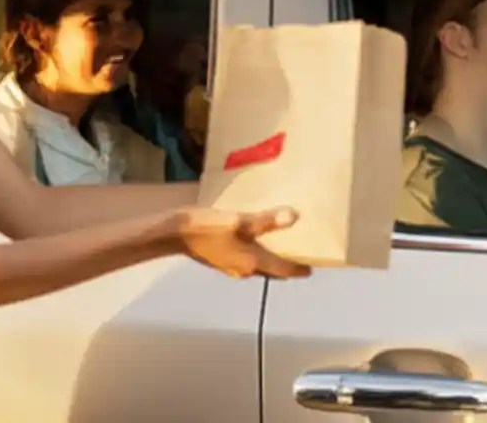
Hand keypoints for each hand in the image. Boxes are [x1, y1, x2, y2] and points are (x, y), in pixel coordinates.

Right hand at [175, 206, 312, 279]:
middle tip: (302, 254)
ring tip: (283, 245)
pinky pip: (246, 258)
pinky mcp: (221, 259)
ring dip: (272, 258)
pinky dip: (257, 252)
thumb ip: (266, 220)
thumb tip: (293, 216)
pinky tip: (256, 239)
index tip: (312, 269)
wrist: (174, 233)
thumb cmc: (207, 228)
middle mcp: (244, 269)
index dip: (299, 269)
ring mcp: (231, 266)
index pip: (283, 270)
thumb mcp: (238, 221)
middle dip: (287, 265)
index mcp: (252, 262)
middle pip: (273, 270)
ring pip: (259, 265)